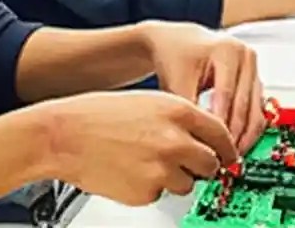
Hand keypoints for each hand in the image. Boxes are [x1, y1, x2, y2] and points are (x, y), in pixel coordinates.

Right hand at [44, 92, 237, 204]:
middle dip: (203, 166)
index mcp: (177, 110)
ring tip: (144, 161)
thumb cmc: (99, 115)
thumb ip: (181, 119)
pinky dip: (151, 187)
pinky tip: (131, 170)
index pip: (221, 133)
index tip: (229, 155)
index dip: (227, 147)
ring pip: (188, 183)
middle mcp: (175, 139)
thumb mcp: (149, 102)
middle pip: (211, 163)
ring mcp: (163, 167)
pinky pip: (162, 194)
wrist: (64, 135)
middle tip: (185, 162)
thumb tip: (206, 140)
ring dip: (175, 178)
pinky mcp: (148, 191)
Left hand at [141, 21, 266, 153]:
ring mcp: (253, 68)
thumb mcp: (176, 80)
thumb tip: (198, 141)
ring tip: (231, 156)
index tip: (212, 149)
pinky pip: (257, 109)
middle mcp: (246, 57)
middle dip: (234, 135)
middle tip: (223, 158)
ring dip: (245, 136)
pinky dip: (248, 128)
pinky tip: (236, 145)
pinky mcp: (254, 80)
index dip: (220, 125)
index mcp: (227, 51)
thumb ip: (187, 108)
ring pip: (256, 110)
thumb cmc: (175, 57)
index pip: (226, 95)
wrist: (179, 43)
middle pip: (244, 104)